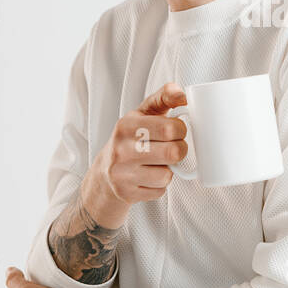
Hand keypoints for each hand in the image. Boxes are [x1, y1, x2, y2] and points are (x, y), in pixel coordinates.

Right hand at [82, 82, 188, 228]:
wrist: (105, 173)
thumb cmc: (131, 138)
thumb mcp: (142, 114)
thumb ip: (163, 98)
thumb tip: (182, 94)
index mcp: (126, 125)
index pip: (170, 128)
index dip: (181, 130)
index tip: (177, 130)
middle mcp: (121, 149)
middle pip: (172, 152)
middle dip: (180, 150)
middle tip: (174, 147)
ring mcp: (122, 173)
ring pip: (167, 174)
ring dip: (169, 169)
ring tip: (159, 162)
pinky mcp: (126, 193)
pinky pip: (160, 190)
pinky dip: (160, 185)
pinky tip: (150, 176)